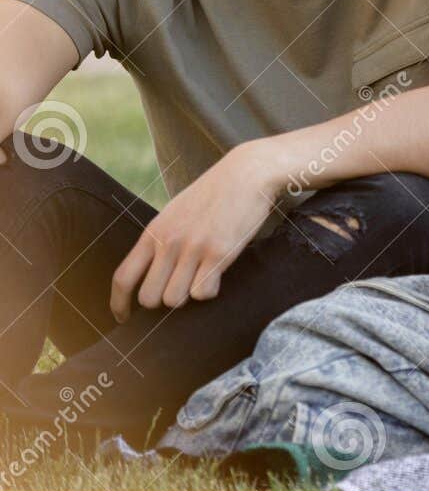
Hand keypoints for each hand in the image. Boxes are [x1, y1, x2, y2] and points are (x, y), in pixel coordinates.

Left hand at [110, 141, 284, 320]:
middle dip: (163, 300)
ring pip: (175, 299)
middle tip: (180, 287)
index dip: (119, 304)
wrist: (247, 173)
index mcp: (154, 232)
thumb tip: (153, 270)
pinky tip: (217, 274)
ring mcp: (194, 248)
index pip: (123, 277)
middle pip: (150, 297)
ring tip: (201, 277)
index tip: (124, 317)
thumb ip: (162, 239)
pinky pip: (203, 292)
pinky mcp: (219, 253)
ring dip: (188, 296)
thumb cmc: (214, 193)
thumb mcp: (176, 212)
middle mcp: (169, 242)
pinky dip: (210, 290)